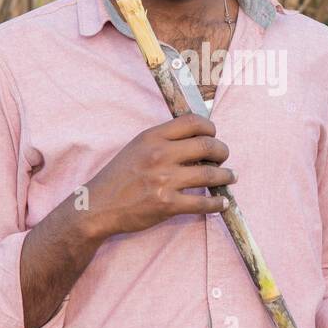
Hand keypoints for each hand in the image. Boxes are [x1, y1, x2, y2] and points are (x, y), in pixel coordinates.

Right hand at [82, 113, 233, 237]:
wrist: (97, 206)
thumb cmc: (118, 176)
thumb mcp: (136, 147)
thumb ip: (162, 140)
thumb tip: (196, 139)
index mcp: (152, 137)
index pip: (192, 122)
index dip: (210, 128)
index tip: (214, 135)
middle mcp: (160, 155)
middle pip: (207, 146)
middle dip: (222, 151)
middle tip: (224, 157)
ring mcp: (164, 180)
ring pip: (209, 174)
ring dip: (225, 176)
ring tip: (230, 177)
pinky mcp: (167, 204)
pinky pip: (202, 203)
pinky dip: (217, 204)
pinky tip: (223, 203)